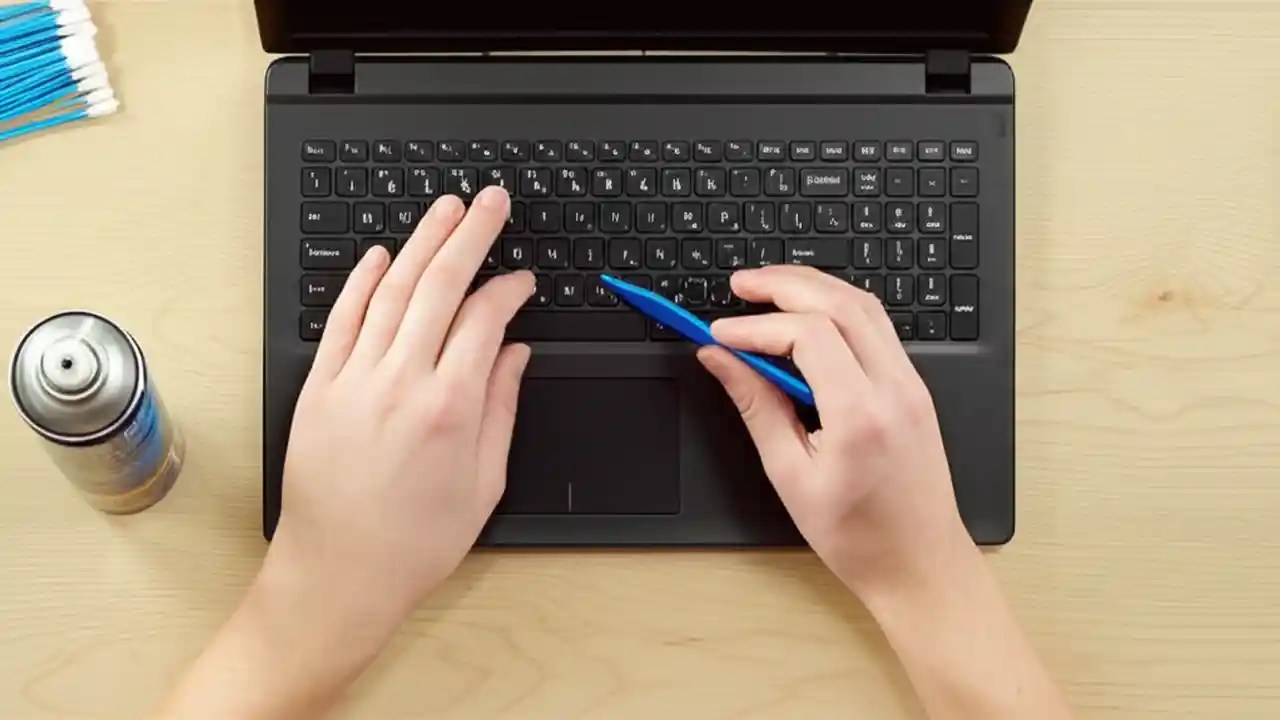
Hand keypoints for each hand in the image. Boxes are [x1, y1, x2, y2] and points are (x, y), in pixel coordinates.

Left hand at [267, 186, 533, 641]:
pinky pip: (342, 321)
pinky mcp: (318, 390)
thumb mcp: (484, 484)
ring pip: (392, 292)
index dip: (509, 289)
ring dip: (420, 243)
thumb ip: (502, 409)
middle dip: (471, 235)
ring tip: (445, 209)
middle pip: (440, 286)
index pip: (485, 319)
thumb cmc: (415, 542)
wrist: (339, 575)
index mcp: (450, 408)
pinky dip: (362, 283)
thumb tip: (515, 355)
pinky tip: (381, 256)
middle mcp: (400, 384)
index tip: (522, 279)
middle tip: (492, 202)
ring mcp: (353, 382)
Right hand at [696, 265, 967, 595]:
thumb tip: (721, 360)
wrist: (919, 563)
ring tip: (767, 289)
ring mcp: (911, 385)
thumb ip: (755, 406)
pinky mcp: (914, 388)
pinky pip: (877, 327)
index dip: (756, 325)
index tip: (720, 334)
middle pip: (840, 303)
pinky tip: (807, 316)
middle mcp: (895, 389)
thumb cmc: (858, 536)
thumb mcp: (789, 474)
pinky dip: (837, 308)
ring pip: (863, 306)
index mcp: (861, 416)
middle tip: (740, 285)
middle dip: (784, 284)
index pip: (807, 335)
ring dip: (813, 288)